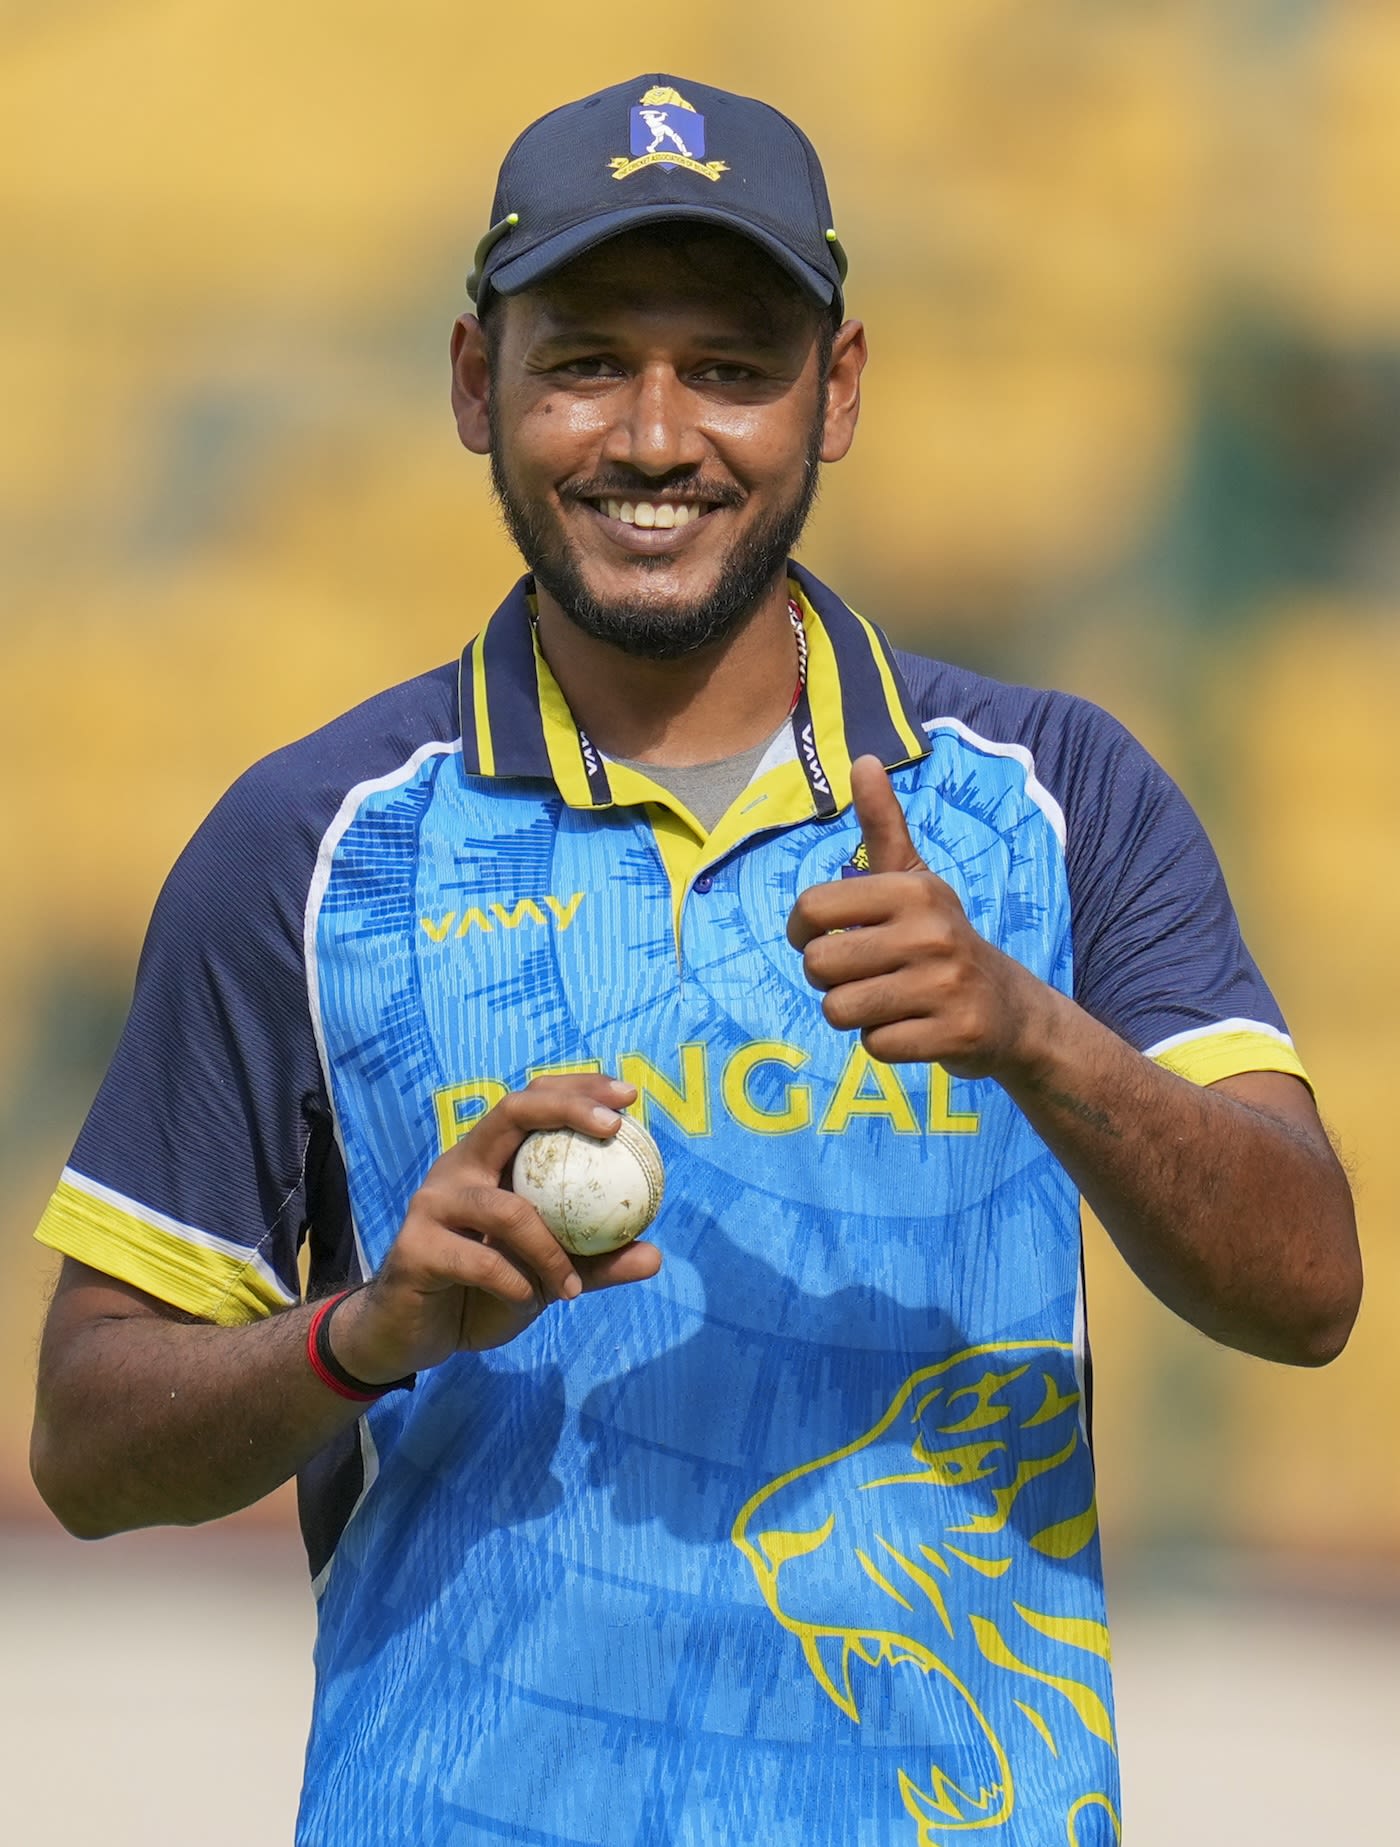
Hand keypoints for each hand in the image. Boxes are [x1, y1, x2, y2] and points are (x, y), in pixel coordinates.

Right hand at [329, 1075, 662, 1378]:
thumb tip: (655, 1255)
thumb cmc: (485, 1291)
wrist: (413, 1335)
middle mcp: (459, 1167)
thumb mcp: (547, 1274)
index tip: (628, 1096)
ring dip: (551, 1249)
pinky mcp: (414, 1247)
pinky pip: (482, 1261)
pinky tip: (529, 1300)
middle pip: (511, 1113)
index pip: (533, 1102)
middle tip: (615, 1126)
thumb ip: (595, 1262)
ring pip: (508, 1208)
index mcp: (489, 1160)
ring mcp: (432, 1203)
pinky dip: (516, 1282)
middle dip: (567, 1109)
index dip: (578, 1089)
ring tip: (573, 1285)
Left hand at [787, 755, 1053, 1074]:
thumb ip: (883, 826)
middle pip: (819, 966)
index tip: (825, 939)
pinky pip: (875, 1045)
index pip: (811, 908)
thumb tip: (863, 760)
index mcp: (913, 889)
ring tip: (889, 1001)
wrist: (1013, 1011)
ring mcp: (945, 986)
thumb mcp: (916, 881)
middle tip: (864, 976)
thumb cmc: (943, 941)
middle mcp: (931, 932)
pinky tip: (914, 1027)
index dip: (802, 932)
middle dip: (829, 980)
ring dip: (855, 1014)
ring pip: (840, 1010)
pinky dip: (886, 1042)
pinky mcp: (954, 1035)